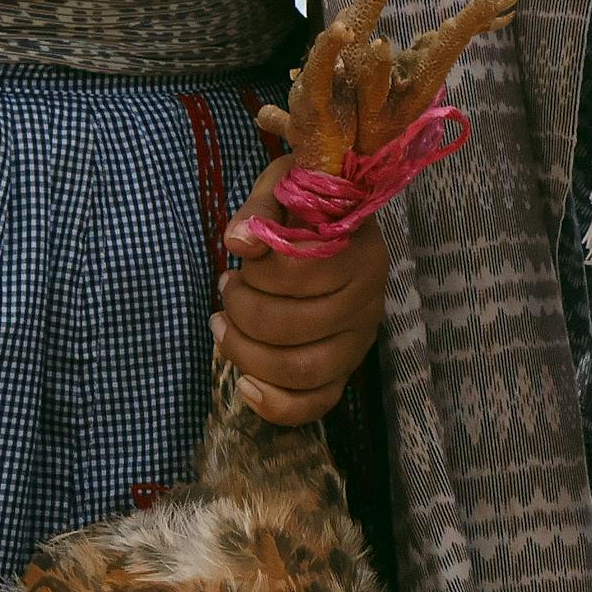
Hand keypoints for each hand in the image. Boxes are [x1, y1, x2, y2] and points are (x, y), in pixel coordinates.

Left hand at [216, 157, 388, 425]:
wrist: (338, 222)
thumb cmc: (306, 206)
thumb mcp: (284, 186)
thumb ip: (260, 209)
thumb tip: (238, 243)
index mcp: (359, 253)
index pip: (299, 275)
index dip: (257, 272)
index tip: (239, 260)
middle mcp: (369, 302)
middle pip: (293, 327)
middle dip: (242, 311)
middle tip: (227, 289)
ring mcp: (359, 341)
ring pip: (300, 370)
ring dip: (246, 353)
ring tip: (223, 326)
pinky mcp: (346, 369)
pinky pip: (317, 404)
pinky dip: (276, 405)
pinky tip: (246, 385)